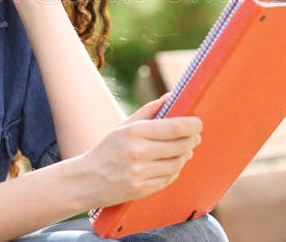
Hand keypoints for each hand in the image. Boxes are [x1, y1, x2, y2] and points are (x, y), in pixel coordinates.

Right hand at [75, 94, 202, 208]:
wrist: (87, 179)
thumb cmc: (109, 148)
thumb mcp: (125, 125)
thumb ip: (150, 110)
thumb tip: (173, 95)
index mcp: (135, 132)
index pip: (175, 127)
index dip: (193, 125)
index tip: (198, 123)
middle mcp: (138, 152)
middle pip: (181, 146)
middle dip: (192, 139)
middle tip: (194, 136)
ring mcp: (140, 173)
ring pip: (178, 163)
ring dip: (185, 155)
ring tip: (183, 149)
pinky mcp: (142, 190)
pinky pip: (169, 178)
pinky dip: (174, 170)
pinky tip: (170, 163)